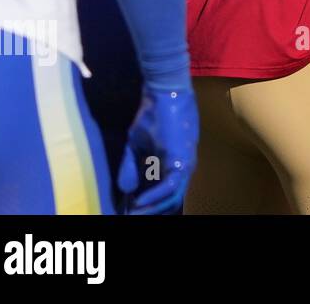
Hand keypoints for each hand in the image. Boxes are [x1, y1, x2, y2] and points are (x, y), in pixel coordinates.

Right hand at [118, 85, 197, 214]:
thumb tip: (125, 190)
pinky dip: (154, 197)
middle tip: (131, 216)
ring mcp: (184, 164)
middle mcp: (183, 168)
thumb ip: (130, 167)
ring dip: (152, 208)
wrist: (164, 92)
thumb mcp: (135, 145)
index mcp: (174, 165)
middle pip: (170, 200)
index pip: (165, 194)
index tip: (129, 210)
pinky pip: (171, 186)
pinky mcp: (181, 158)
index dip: (148, 205)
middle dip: (150, 211)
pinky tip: (138, 201)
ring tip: (134, 213)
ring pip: (172, 197)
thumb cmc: (152, 115)